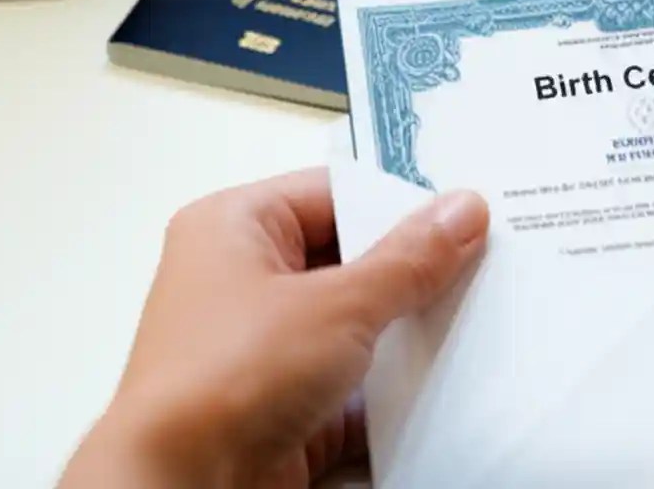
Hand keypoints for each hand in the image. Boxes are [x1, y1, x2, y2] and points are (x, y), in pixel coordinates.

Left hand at [56, 168, 488, 487]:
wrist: (182, 487)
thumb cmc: (216, 381)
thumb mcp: (337, 304)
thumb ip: (408, 259)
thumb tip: (458, 213)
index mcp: (233, 227)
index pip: (333, 194)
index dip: (396, 205)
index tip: (459, 218)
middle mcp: (240, 282)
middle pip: (348, 260)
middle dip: (408, 274)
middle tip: (471, 269)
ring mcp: (261, 348)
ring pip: (354, 326)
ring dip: (402, 335)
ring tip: (460, 324)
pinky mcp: (281, 406)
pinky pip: (351, 385)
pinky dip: (390, 390)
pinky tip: (434, 385)